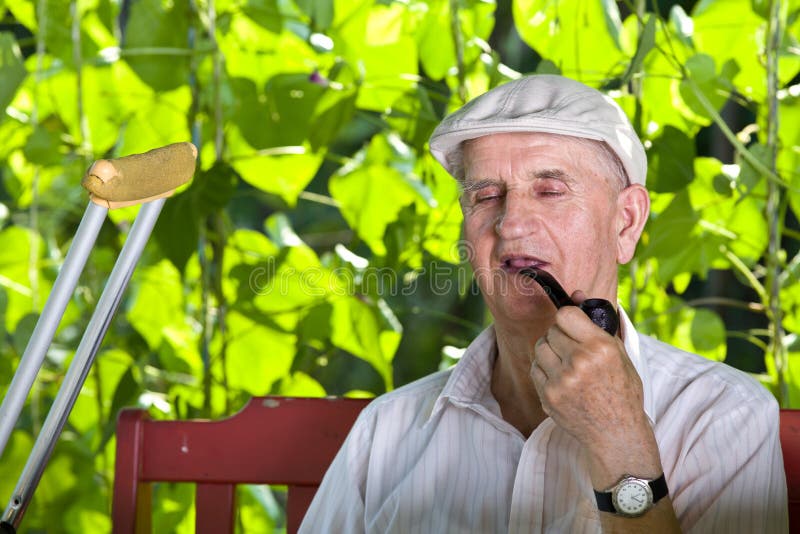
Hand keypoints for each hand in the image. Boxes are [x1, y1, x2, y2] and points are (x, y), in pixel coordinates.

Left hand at [530, 291, 661, 486]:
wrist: (616, 434)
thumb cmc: (622, 391)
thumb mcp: (620, 354)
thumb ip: (596, 324)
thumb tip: (576, 294)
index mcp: (600, 348)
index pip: (565, 315)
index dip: (567, 319)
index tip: (572, 325)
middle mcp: (579, 362)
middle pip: (551, 331)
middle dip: (560, 336)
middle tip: (572, 348)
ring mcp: (561, 381)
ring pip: (540, 348)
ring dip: (549, 351)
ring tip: (566, 363)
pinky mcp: (548, 396)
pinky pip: (535, 369)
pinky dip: (544, 369)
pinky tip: (560, 378)